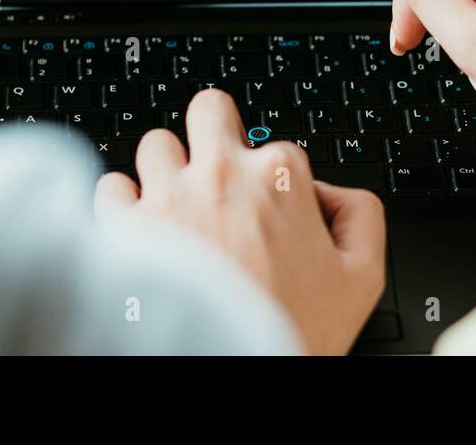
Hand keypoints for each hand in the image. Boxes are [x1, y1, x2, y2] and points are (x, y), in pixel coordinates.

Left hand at [94, 89, 385, 354]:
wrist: (231, 367)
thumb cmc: (291, 330)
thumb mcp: (363, 278)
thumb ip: (361, 217)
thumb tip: (333, 193)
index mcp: (279, 178)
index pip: (278, 148)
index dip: (278, 180)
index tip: (273, 213)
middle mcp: (221, 174)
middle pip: (209, 108)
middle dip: (213, 131)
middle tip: (216, 166)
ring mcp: (169, 194)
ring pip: (156, 143)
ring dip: (166, 169)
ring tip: (176, 206)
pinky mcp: (125, 222)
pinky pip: (111, 185)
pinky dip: (123, 203)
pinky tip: (140, 229)